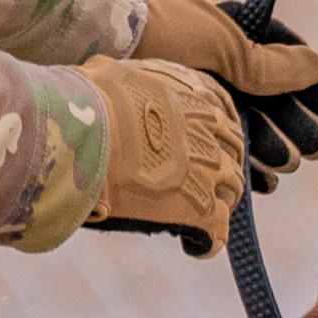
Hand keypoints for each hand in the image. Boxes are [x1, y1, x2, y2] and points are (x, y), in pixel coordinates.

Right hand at [78, 57, 248, 256]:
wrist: (84, 134)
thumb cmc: (85, 101)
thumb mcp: (108, 73)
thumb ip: (120, 78)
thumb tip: (100, 72)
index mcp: (192, 94)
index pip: (221, 113)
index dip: (213, 132)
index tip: (204, 143)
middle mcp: (208, 130)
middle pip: (232, 150)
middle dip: (221, 165)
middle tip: (203, 180)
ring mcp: (209, 169)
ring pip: (232, 188)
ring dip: (218, 200)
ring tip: (200, 215)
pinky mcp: (199, 207)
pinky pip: (218, 228)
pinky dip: (210, 239)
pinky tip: (196, 245)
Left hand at [135, 0, 317, 194]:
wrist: (95, 50)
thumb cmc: (162, 36)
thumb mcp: (227, 47)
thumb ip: (273, 64)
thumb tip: (317, 69)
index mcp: (227, 27)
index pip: (282, 53)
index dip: (309, 83)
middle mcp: (212, 57)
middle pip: (266, 94)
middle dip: (294, 122)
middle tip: (315, 151)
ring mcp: (191, 88)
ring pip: (243, 121)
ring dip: (271, 146)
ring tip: (287, 169)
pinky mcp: (171, 120)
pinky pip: (215, 142)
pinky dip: (239, 160)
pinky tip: (258, 181)